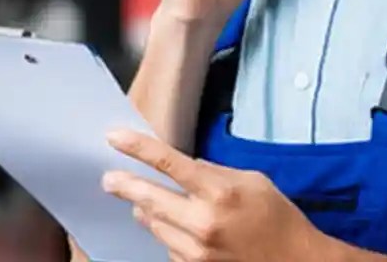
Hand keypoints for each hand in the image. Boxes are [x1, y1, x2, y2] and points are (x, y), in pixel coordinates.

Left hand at [102, 129, 322, 261]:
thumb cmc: (277, 218)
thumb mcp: (253, 181)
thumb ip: (214, 172)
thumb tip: (184, 166)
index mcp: (219, 192)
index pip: (168, 164)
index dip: (137, 148)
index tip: (114, 137)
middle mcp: (203, 222)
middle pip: (149, 199)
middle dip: (124, 186)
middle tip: (109, 179)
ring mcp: (196, 250)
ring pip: (154, 225)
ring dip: (147, 210)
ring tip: (146, 201)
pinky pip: (167, 246)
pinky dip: (167, 233)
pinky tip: (181, 228)